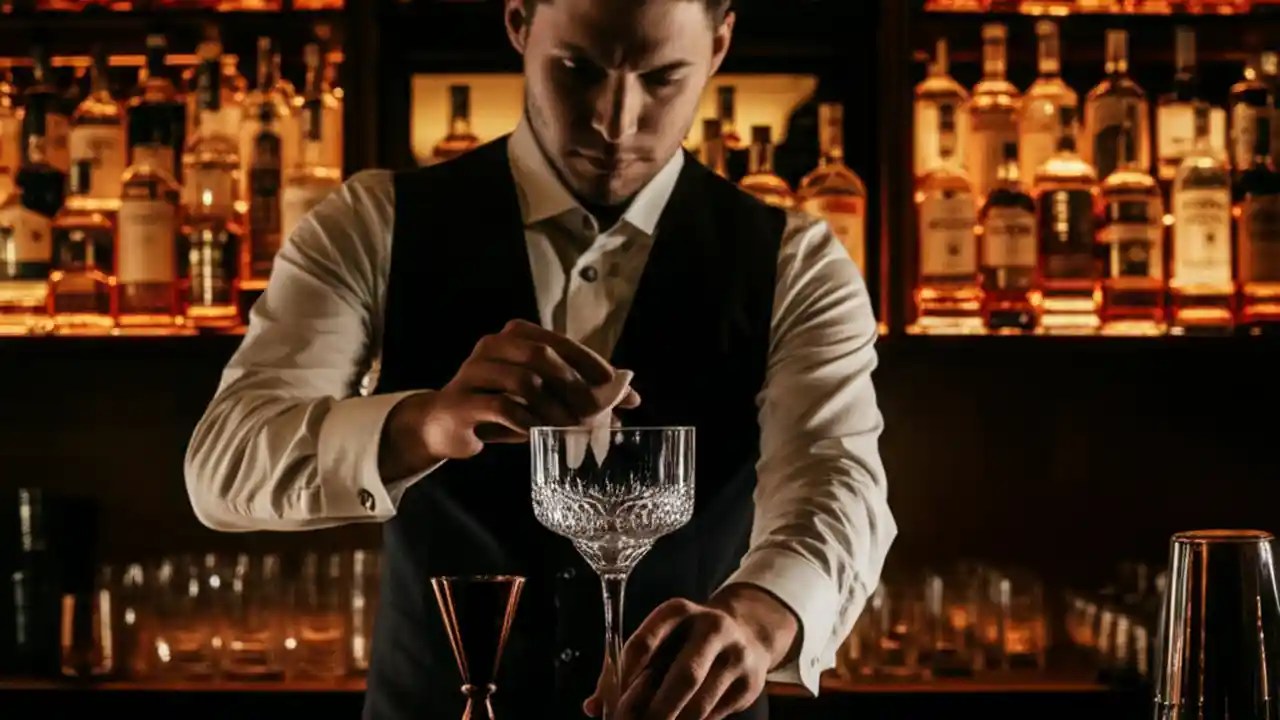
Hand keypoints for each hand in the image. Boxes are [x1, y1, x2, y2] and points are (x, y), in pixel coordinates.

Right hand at [378, 319, 639, 478]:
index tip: (620, 391)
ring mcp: (474, 370)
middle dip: (576, 386)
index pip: (562, 343)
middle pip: (543, 356)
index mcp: (516, 335)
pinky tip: (542, 435)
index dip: (594, 365)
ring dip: (555, 408)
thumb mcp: (541, 400)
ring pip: (525, 380)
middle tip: (597, 414)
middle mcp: (493, 345)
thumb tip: (626, 403)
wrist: (444, 426)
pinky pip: (502, 408)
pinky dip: (528, 423)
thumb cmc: (498, 409)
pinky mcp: (462, 401)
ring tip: (572, 430)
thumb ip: (576, 396)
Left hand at [584, 585, 799, 719]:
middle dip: (655, 711)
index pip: (644, 641)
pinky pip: (717, 714)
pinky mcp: (751, 682)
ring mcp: (736, 654)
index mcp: (677, 611)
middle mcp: (711, 626)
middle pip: (683, 675)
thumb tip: (593, 707)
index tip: (612, 703)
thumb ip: (622, 671)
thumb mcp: (657, 642)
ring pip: (702, 701)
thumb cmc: (685, 643)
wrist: (746, 635)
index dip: (625, 676)